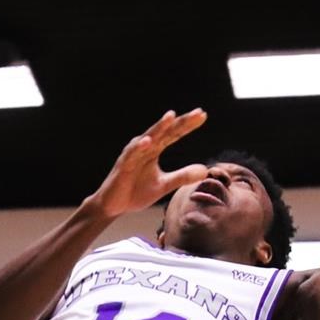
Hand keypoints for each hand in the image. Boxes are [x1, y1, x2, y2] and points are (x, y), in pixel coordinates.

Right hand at [86, 109, 210, 218]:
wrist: (114, 206)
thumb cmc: (136, 192)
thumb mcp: (164, 185)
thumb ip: (182, 176)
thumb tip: (205, 170)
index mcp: (154, 150)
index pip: (173, 134)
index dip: (187, 125)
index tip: (203, 115)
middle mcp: (144, 148)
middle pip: (164, 131)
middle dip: (180, 121)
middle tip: (198, 112)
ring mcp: (133, 155)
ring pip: (147, 137)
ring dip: (159, 127)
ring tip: (171, 116)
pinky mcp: (123, 166)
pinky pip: (131, 154)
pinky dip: (139, 147)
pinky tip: (148, 141)